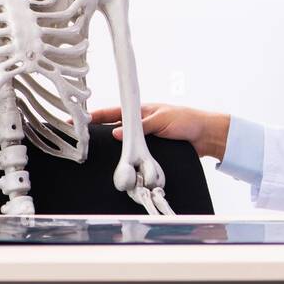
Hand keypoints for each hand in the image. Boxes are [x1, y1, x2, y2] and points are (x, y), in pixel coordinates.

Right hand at [90, 103, 230, 160]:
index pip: (113, 113)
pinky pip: (135, 158)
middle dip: (98, 136)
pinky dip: (128, 164)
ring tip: (94, 159)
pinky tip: (119, 170)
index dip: (95, 116)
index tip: (76, 121)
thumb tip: (116, 133)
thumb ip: (142, 127)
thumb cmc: (187, 121)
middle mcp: (140, 126)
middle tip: (79, 142)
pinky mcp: (152, 153)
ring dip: (114, 154)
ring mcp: (145, 140)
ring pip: (123, 147)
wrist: (207, 137)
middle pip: (114, 131)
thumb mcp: (163, 119)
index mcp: (141, 112)